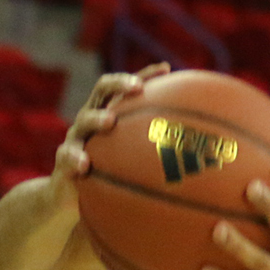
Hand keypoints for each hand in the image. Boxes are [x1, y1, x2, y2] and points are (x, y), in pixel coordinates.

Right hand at [49, 63, 169, 192]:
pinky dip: (74, 159)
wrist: (71, 200)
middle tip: (136, 88)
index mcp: (112, 114)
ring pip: (83, 120)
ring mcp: (76, 139)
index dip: (145, 75)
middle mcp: (93, 120)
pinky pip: (66, 157)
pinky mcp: (63, 161)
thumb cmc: (113, 181)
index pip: (128, 88)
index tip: (166, 69)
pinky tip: (85, 166)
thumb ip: (162, 159)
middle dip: (119, 83)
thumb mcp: (138, 167)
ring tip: (109, 122)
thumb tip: (207, 165)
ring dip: (96, 118)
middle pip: (103, 90)